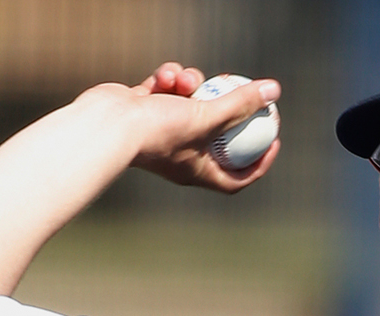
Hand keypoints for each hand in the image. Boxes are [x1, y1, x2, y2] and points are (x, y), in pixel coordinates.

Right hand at [110, 63, 281, 191]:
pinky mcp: (144, 110)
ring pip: (189, 103)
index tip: (273, 139)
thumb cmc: (157, 130)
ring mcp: (161, 132)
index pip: (236, 177)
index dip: (259, 162)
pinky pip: (165, 90)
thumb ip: (241, 104)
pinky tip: (165, 74)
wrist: (106, 124)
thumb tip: (274, 91)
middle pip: (216, 134)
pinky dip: (167, 79)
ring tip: (187, 78)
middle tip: (243, 92)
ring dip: (191, 85)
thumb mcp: (207, 117)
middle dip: (228, 110)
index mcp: (197, 171)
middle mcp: (180, 155)